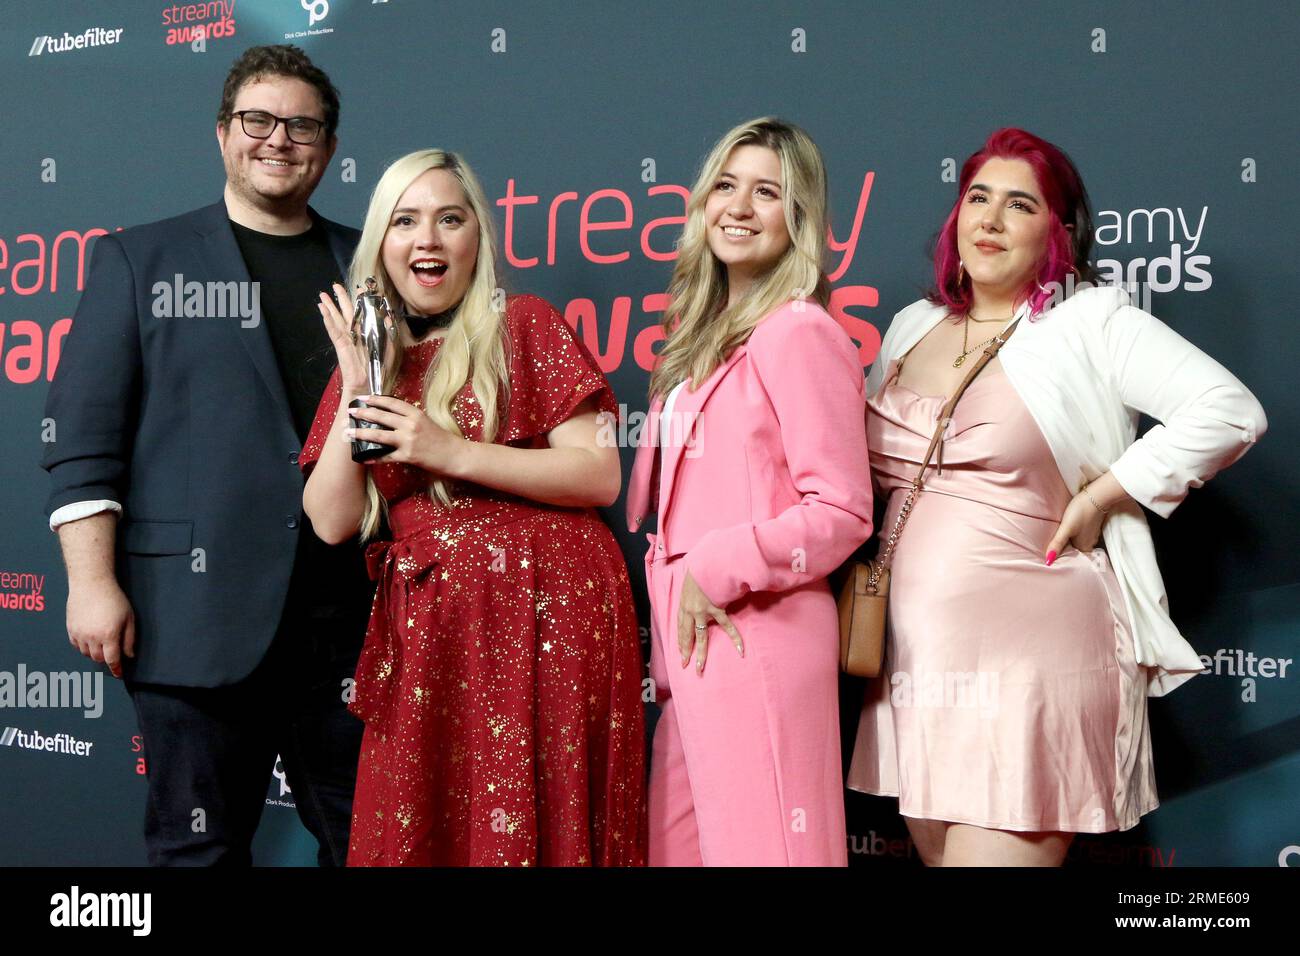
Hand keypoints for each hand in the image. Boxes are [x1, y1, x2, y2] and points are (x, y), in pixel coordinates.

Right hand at [66, 578, 134, 678]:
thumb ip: (129, 639)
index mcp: (109, 635)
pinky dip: (84, 647)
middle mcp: (92, 637)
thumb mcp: (129, 618)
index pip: (112, 660)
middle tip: (112, 653)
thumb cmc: (114, 599)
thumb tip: (129, 655)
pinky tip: (90, 639)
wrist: (91, 584)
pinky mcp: (70, 629)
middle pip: (98, 658)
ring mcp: (79, 634)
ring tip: (102, 643)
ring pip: (86, 653)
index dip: (116, 669)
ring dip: (95, 653)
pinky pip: (76, 645)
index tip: (118, 674)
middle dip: (106, 659)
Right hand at [317, 282, 388, 395]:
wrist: (369, 382)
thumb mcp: (389, 347)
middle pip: (346, 311)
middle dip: (341, 298)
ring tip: (322, 295)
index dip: (360, 300)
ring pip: (336, 318)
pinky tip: (322, 308)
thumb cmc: (379, 367)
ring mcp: (346, 337)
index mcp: (365, 331)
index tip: (360, 288)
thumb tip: (388, 316)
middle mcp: (354, 332)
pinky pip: (333, 329)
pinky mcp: (340, 344)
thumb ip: (389, 331)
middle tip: (335, 285)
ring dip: (329, 305)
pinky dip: (327, 318)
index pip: (361, 312)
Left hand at [347, 394, 464, 473]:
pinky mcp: (408, 456)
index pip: (391, 402)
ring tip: (348, 432)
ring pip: (379, 435)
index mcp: (415, 413)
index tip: (362, 398)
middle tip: (350, 413)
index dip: (375, 399)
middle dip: (363, 414)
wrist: (455, 455)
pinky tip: (363, 457)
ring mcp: (408, 440)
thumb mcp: (426, 422)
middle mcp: (410, 424)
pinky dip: (373, 457)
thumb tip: (388, 416)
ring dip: (361, 433)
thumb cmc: (441, 439)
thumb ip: (409, 418)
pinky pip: (386, 456)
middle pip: (381, 416)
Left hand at [676, 570, 743, 675]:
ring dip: (701, 652)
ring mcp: (704, 611)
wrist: (708, 562)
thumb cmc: (699, 572)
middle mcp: (691, 611)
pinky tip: (740, 650)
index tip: (681, 655)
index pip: (680, 628)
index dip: (680, 642)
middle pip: (687, 635)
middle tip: (686, 666)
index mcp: (683, 606)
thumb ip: (691, 596)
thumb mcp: (689, 586)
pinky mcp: (717, 609)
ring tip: (700, 667)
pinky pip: (726, 626)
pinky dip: (734, 638)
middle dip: (686, 652)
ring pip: (701, 636)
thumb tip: (694, 603)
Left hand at [1045, 491, 1107, 564]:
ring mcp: (1092, 534)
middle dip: (1065, 548)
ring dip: (1069, 539)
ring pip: (1077, 540)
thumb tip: (1048, 561)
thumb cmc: (1080, 512)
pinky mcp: (1092, 526)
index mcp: (1084, 547)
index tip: (1050, 555)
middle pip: (1074, 549)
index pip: (1070, 557)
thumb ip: (1057, 544)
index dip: (1061, 556)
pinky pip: (1081, 533)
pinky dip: (1075, 533)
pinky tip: (1069, 528)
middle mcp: (1090, 543)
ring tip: (1059, 536)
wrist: (1096, 496)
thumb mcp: (1066, 529)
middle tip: (1051, 545)